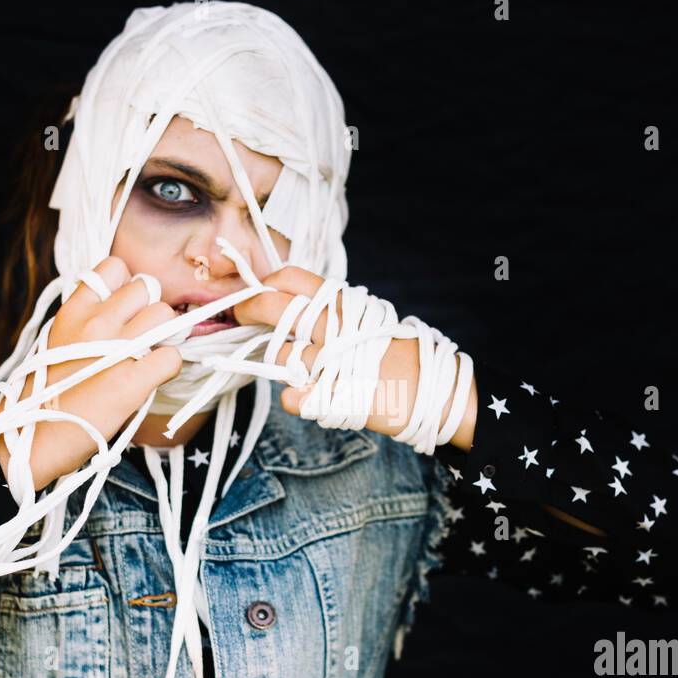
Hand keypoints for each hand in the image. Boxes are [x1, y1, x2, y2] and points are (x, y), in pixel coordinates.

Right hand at [0, 257, 183, 490]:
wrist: (32, 438)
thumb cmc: (47, 392)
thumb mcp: (59, 340)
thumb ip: (88, 320)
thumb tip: (123, 311)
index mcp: (73, 311)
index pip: (115, 267)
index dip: (127, 285)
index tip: (126, 307)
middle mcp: (95, 324)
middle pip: (147, 288)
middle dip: (151, 309)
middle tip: (145, 334)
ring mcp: (116, 351)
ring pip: (166, 315)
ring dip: (166, 334)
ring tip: (151, 354)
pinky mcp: (132, 382)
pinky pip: (172, 357)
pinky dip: (169, 366)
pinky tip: (154, 376)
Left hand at [232, 266, 477, 447]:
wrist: (437, 393)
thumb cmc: (402, 354)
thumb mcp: (372, 318)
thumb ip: (338, 311)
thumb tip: (298, 301)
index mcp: (347, 305)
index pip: (293, 279)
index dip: (266, 283)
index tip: (256, 290)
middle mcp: (336, 329)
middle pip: (275, 310)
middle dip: (248, 309)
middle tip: (239, 315)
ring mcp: (333, 364)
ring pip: (278, 355)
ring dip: (275, 360)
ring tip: (292, 366)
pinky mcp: (332, 399)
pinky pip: (290, 397)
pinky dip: (292, 397)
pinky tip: (307, 396)